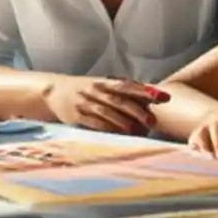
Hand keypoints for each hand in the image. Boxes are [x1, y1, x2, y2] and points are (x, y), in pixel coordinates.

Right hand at [43, 76, 162, 134]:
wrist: (54, 90)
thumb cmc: (86, 89)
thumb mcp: (104, 84)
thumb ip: (125, 90)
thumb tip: (152, 96)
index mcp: (106, 82)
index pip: (129, 86)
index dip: (147, 91)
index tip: (164, 98)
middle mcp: (96, 90)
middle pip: (120, 100)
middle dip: (137, 110)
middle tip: (153, 121)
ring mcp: (85, 102)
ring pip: (107, 112)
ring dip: (123, 122)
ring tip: (138, 131)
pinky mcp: (76, 115)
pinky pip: (93, 123)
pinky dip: (106, 128)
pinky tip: (118, 135)